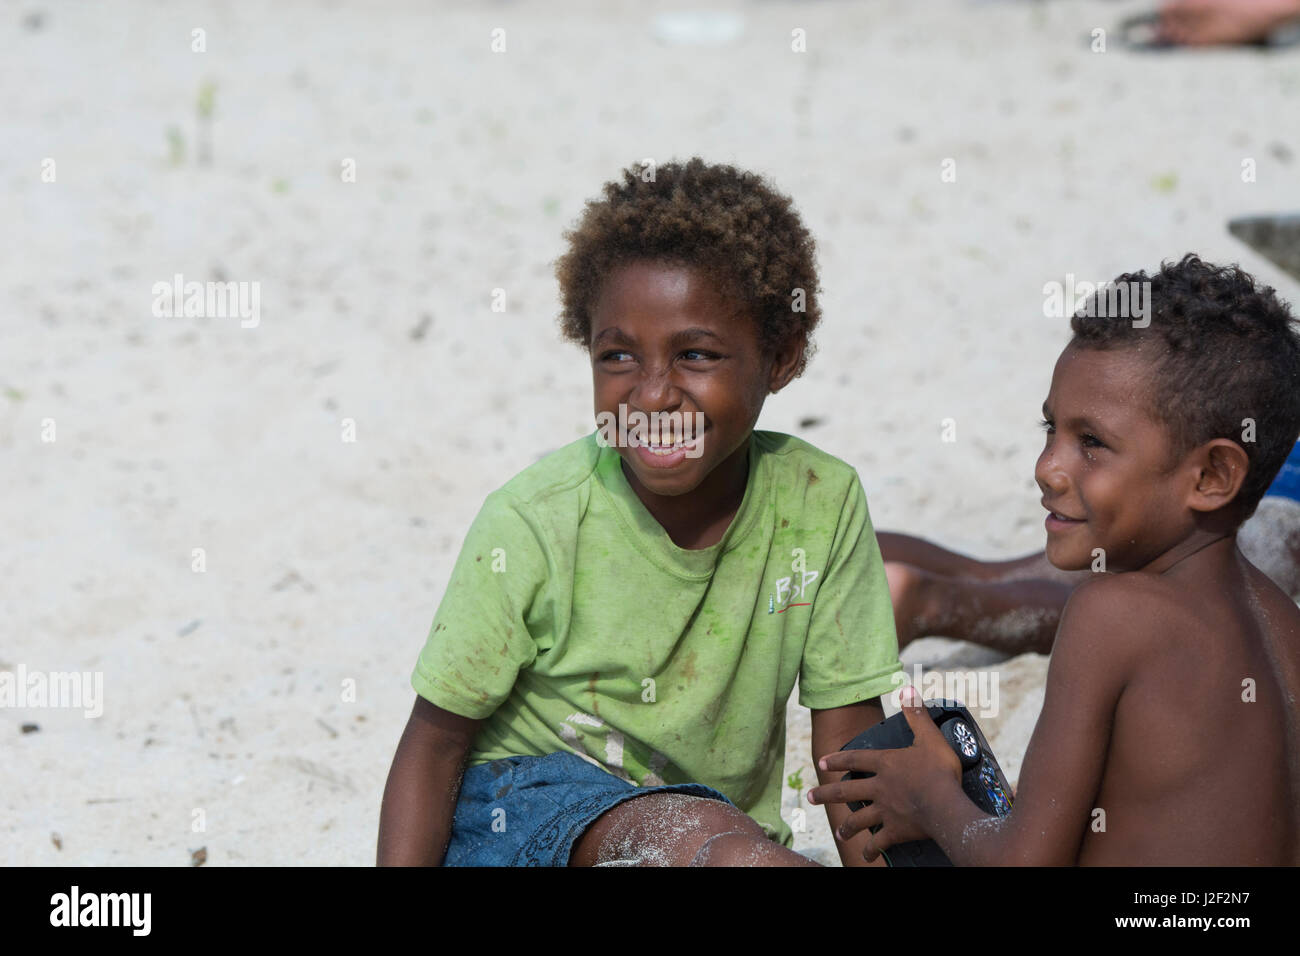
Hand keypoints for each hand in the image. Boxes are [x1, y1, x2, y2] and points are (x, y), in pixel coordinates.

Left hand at [806, 686, 962, 861]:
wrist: (946, 807)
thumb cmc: (940, 771)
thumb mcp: (930, 738)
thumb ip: (917, 714)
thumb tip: (907, 688)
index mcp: (885, 764)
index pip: (855, 759)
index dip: (838, 760)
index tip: (822, 762)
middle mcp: (879, 787)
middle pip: (846, 792)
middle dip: (826, 794)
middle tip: (810, 797)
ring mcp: (884, 811)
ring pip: (858, 819)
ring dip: (846, 825)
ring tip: (838, 831)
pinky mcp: (894, 830)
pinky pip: (878, 842)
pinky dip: (871, 849)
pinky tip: (866, 854)